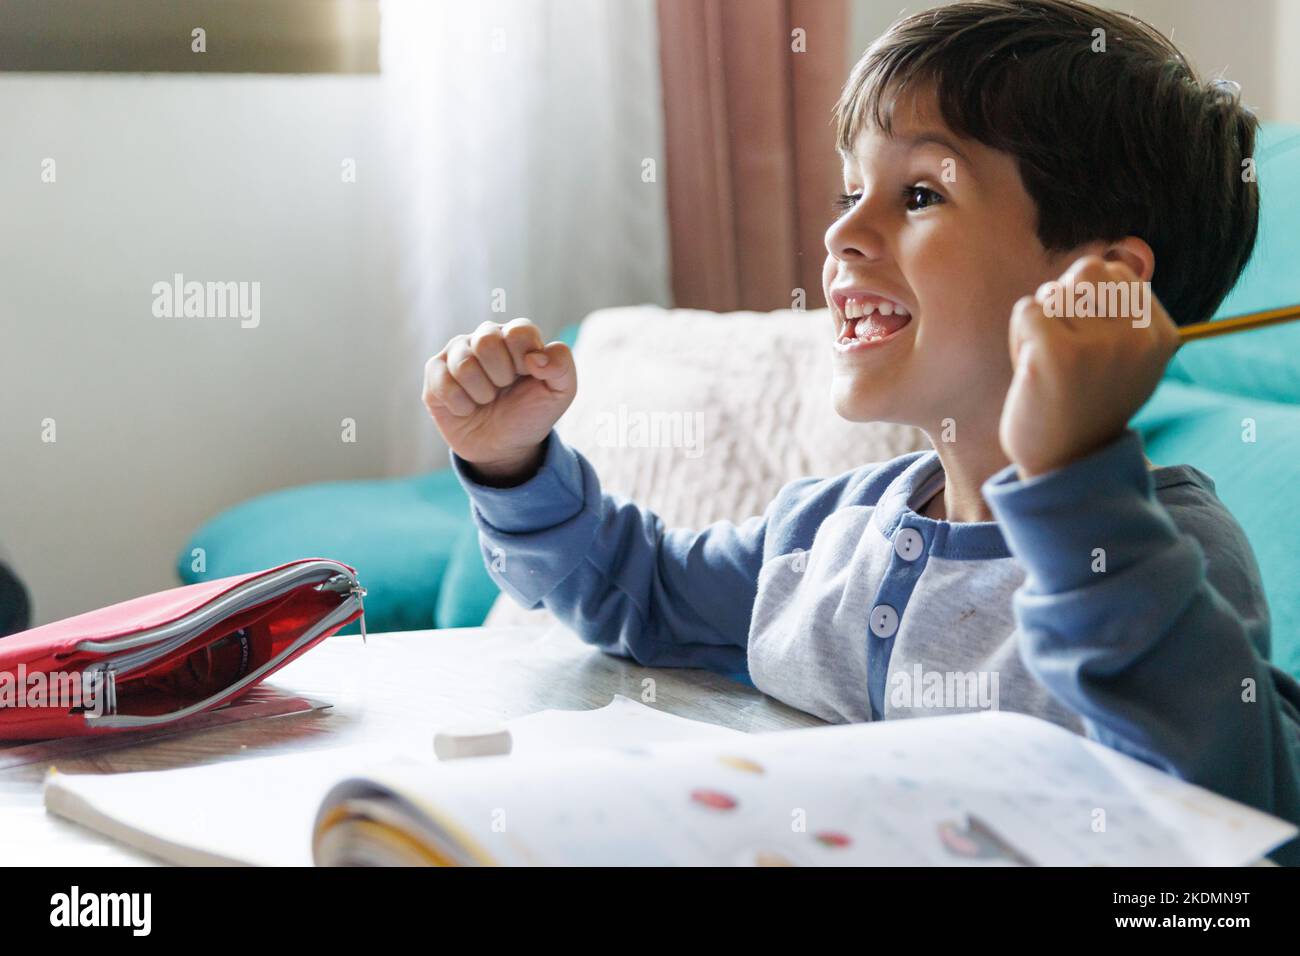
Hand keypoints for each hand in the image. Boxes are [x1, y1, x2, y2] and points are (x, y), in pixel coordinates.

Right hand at [423, 318, 576, 480]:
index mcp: (516, 336)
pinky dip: (461, 405)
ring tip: (486, 400)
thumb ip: (562, 366)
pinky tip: (467, 408)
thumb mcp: (560, 393)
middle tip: (504, 390)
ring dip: (482, 393)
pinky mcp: (434, 373)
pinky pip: (443, 383)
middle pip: (487, 341)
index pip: (519, 331)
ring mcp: (456, 353)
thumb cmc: (530, 414)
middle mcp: (484, 337)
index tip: (528, 376)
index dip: (525, 359)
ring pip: (464, 364)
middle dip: (501, 376)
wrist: (504, 447)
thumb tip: (536, 357)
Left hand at [1000, 255, 1179, 478]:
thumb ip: (1125, 311)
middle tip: (1063, 352)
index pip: (1117, 271)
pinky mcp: (1059, 352)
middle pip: (1086, 271)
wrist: (1065, 465)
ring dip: (1041, 323)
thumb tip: (1120, 253)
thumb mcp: (1124, 359)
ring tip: (1049, 365)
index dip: (1088, 301)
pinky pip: (1027, 310)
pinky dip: (1020, 337)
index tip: (1090, 348)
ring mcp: (1101, 343)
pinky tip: (1032, 372)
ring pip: (1054, 291)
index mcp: (1161, 334)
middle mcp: (1138, 336)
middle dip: (1064, 302)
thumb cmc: (1085, 405)